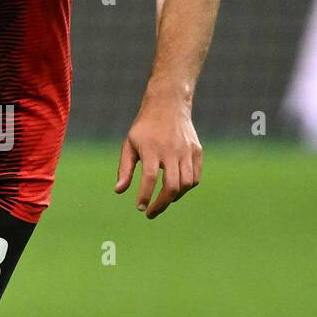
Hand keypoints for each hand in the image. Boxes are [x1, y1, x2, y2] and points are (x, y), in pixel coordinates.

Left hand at [115, 99, 202, 218]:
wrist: (168, 104)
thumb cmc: (145, 127)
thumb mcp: (129, 144)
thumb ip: (124, 169)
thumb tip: (119, 191)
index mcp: (151, 149)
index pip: (149, 178)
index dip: (145, 196)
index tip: (140, 207)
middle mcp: (171, 151)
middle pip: (172, 186)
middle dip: (161, 204)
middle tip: (151, 213)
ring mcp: (187, 151)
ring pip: (186, 184)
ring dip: (174, 197)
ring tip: (163, 200)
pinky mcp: (197, 151)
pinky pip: (195, 177)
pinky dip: (186, 188)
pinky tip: (175, 189)